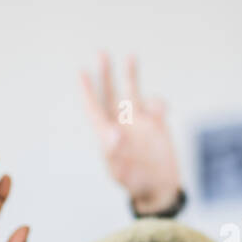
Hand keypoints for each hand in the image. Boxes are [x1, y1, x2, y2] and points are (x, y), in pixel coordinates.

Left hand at [80, 53, 181, 214]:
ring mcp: (138, 122)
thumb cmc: (135, 184)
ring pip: (132, 92)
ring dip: (131, 75)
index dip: (87, 91)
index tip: (81, 72)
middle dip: (106, 75)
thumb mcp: (122, 173)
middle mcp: (120, 124)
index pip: (94, 109)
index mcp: (106, 135)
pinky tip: (160, 114)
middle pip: (110, 94)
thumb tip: (113, 133)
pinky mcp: (156, 123)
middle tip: (101, 53)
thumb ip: (115, 154)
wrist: (159, 188)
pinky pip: (155, 106)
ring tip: (130, 56)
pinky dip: (158, 104)